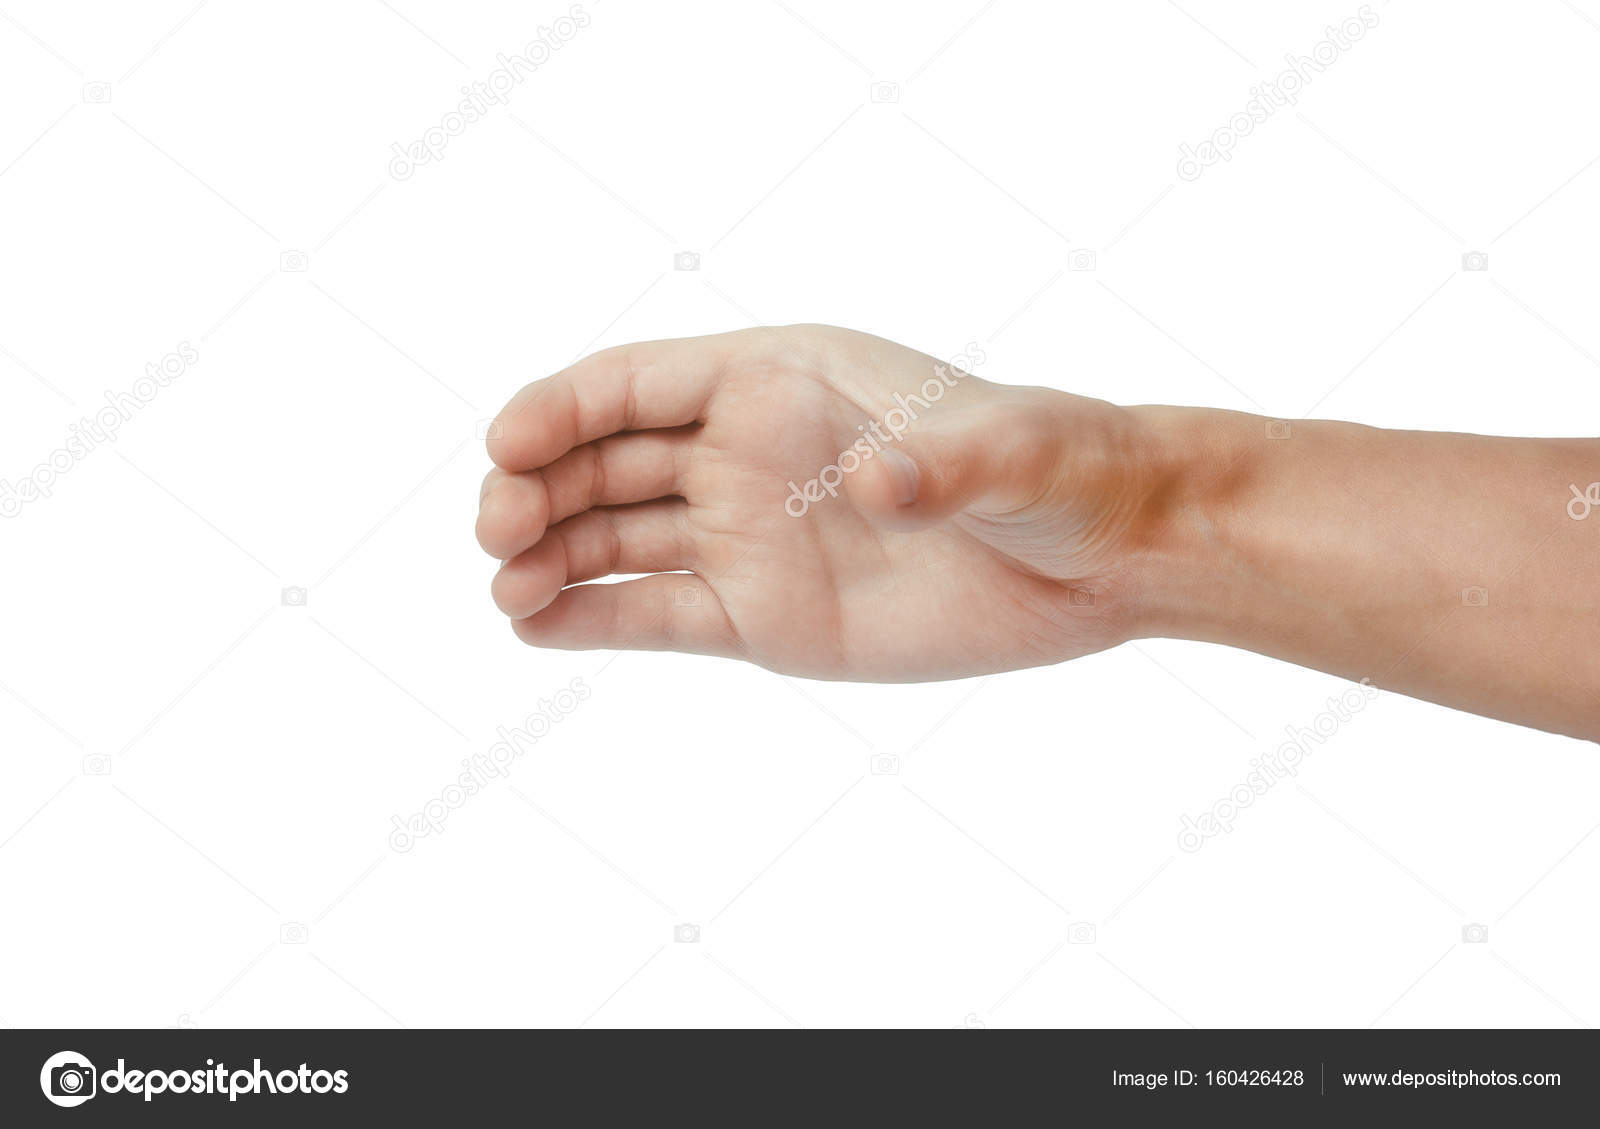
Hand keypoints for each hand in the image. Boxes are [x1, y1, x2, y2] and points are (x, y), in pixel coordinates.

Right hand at [476, 325, 1164, 679]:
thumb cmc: (1056, 469)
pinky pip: (656, 614)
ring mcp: (747, 537)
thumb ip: (946, 462)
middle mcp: (744, 452)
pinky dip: (592, 619)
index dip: (561, 407)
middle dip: (535, 487)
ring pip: (615, 539)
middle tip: (497, 532)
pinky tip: (536, 626)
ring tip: (505, 592)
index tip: (509, 444)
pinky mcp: (764, 617)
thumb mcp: (1014, 453)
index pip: (637, 382)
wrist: (1100, 557)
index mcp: (780, 377)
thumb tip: (884, 480)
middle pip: (603, 460)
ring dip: (547, 558)